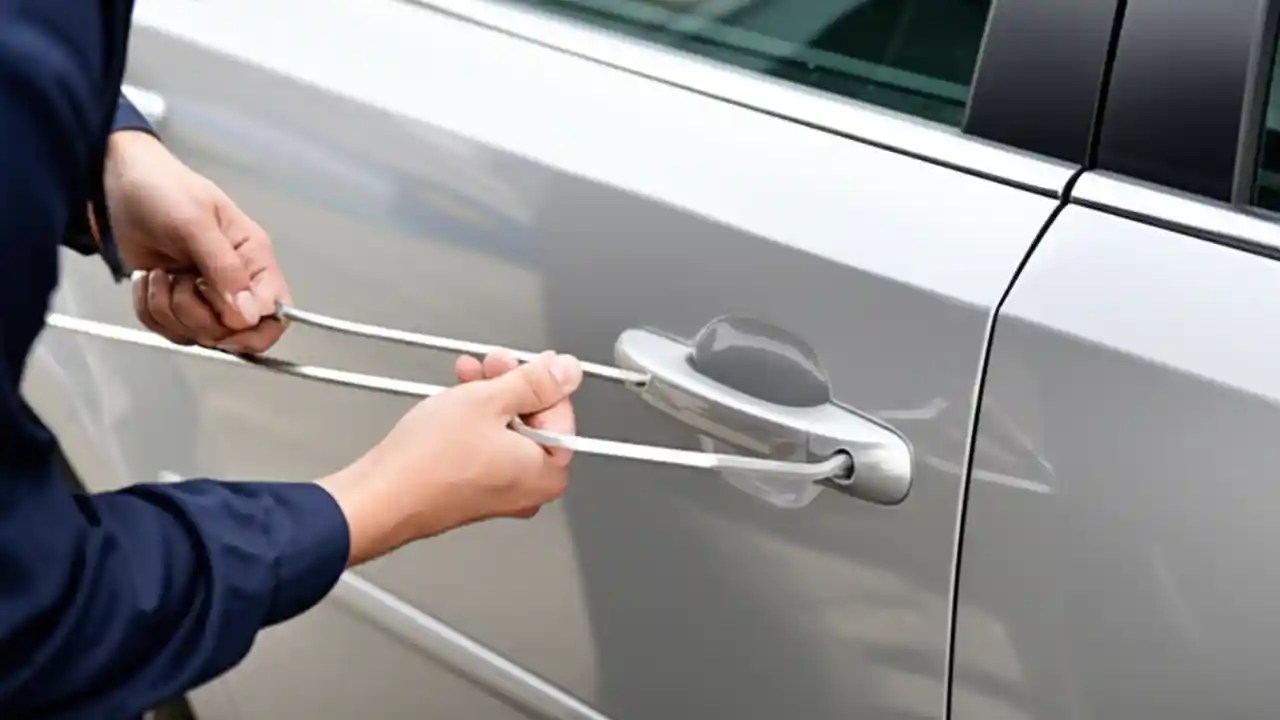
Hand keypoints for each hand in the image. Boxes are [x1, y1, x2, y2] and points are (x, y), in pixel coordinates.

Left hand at [104, 130, 288, 352]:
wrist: (119, 184)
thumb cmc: (164, 192)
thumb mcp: (195, 225)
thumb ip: (224, 270)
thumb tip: (248, 315)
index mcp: (254, 260)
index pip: (277, 312)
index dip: (253, 328)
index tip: (223, 321)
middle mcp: (236, 283)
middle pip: (236, 332)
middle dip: (200, 317)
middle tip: (180, 285)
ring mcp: (205, 296)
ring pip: (199, 334)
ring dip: (169, 309)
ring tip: (159, 274)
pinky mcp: (176, 303)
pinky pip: (169, 330)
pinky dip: (150, 310)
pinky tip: (148, 280)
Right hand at [318, 352, 582, 565]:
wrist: (381, 495)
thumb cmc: (430, 459)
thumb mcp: (491, 401)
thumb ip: (536, 382)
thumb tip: (568, 371)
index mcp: (548, 471)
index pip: (561, 412)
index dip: (542, 379)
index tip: (525, 360)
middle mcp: (529, 488)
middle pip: (533, 419)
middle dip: (510, 384)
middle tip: (492, 362)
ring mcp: (500, 492)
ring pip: (506, 429)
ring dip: (487, 395)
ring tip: (465, 374)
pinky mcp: (472, 490)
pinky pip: (485, 446)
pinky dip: (474, 419)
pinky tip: (455, 397)